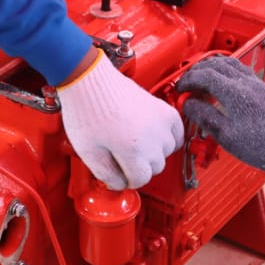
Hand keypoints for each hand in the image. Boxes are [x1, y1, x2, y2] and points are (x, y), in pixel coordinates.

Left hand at [59, 50, 184, 188]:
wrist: (90, 79)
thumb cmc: (86, 109)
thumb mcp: (87, 151)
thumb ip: (105, 174)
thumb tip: (118, 184)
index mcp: (133, 149)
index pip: (140, 180)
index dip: (125, 180)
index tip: (116, 174)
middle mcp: (152, 137)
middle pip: (154, 168)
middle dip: (138, 167)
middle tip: (121, 157)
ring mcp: (161, 122)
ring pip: (166, 152)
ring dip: (153, 153)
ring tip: (134, 144)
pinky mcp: (164, 109)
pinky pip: (178, 133)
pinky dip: (169, 138)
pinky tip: (155, 138)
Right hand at [177, 55, 264, 185]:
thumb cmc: (259, 147)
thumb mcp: (225, 135)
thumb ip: (204, 116)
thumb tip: (187, 104)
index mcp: (236, 93)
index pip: (205, 76)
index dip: (188, 80)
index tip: (180, 89)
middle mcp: (247, 83)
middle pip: (216, 64)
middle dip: (197, 71)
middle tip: (187, 83)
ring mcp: (256, 83)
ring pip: (229, 62)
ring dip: (211, 67)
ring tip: (201, 79)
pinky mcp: (262, 88)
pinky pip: (240, 68)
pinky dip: (225, 70)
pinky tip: (221, 82)